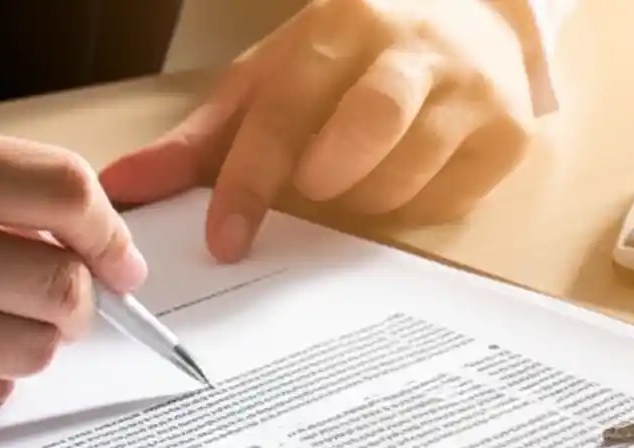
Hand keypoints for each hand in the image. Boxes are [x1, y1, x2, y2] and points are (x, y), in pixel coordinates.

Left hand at [101, 0, 534, 261]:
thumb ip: (203, 138)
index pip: (285, 107)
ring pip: (406, 178)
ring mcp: (472, 90)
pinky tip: (405, 172)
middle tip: (316, 186)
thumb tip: (124, 188)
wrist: (472, 15)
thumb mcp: (274, 78)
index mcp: (343, 23)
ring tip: (360, 170)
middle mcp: (415, 48)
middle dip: (327, 176)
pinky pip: (446, 203)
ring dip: (364, 199)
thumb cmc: (353, 55)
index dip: (250, 179)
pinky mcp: (509, 135)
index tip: (224, 239)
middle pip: (367, 126)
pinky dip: (411, 206)